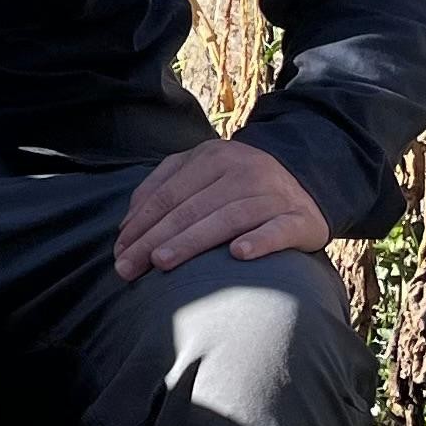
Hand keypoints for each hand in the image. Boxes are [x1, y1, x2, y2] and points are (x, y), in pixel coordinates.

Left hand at [113, 139, 330, 280]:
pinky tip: (238, 255)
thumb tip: (126, 225)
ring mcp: (274, 194)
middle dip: (155, 239)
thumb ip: (163, 188)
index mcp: (214, 157)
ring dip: (193, 241)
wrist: (306, 185)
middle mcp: (244, 171)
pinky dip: (259, 240)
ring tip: (163, 262)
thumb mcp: (202, 174)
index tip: (119, 251)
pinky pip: (278, 230)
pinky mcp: (300, 218)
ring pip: (228, 218)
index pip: (169, 194)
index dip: (141, 223)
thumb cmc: (239, 188)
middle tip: (129, 267)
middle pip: (192, 208)